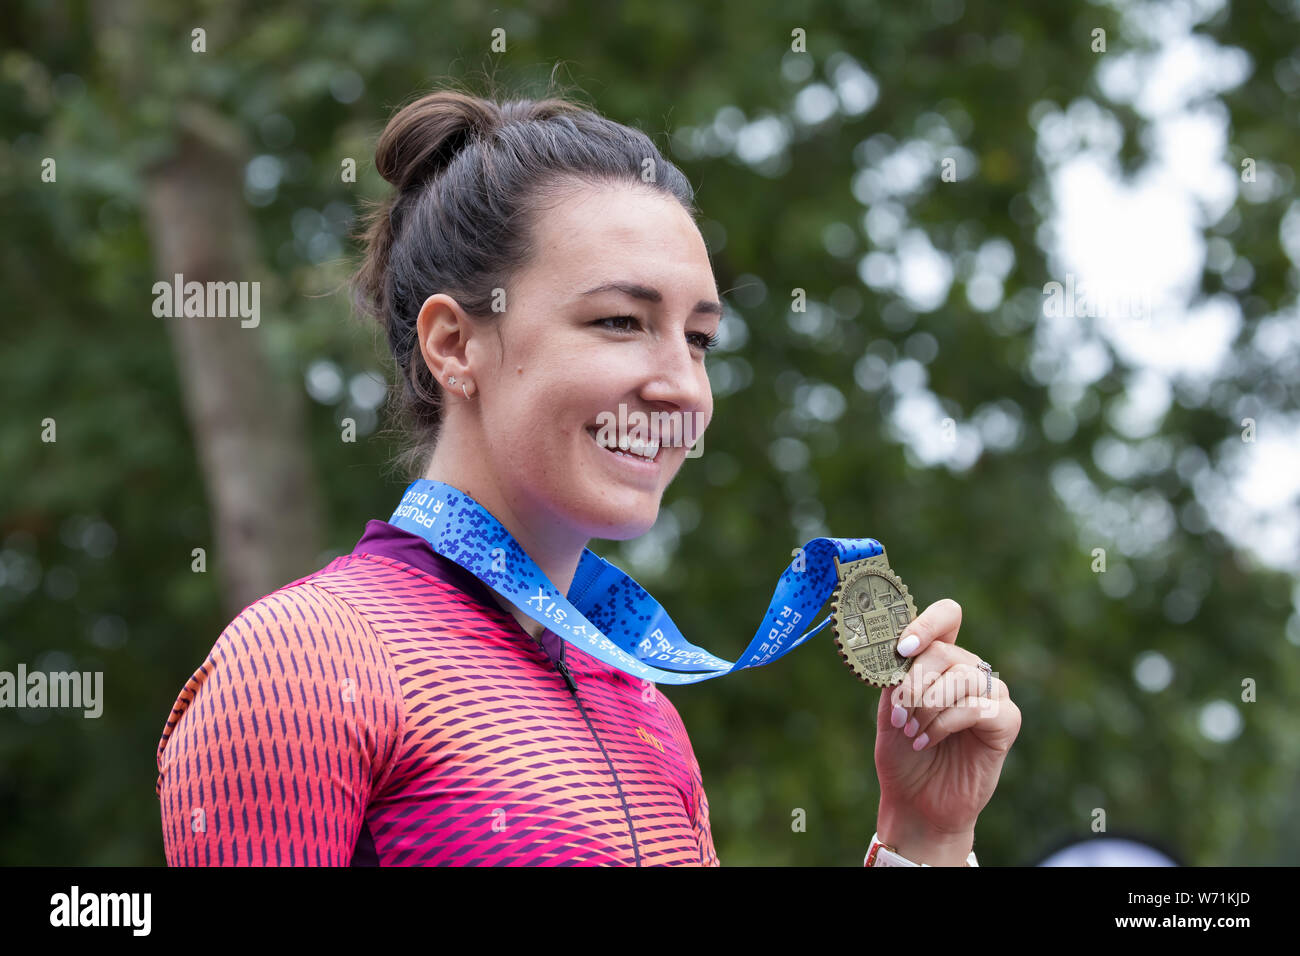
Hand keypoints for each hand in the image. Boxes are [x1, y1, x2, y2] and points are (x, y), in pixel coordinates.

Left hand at [873, 599, 1020, 864]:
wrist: (916, 803)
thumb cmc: (902, 756)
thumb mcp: (889, 712)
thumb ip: (896, 679)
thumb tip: (900, 652)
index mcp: (941, 661)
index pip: (947, 617)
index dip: (927, 624)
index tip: (902, 648)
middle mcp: (969, 671)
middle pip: (945, 651)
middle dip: (915, 684)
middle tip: (901, 717)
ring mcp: (991, 694)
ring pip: (963, 677)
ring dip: (928, 706)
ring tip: (913, 734)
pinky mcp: (1006, 721)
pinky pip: (979, 707)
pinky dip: (947, 722)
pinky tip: (930, 741)